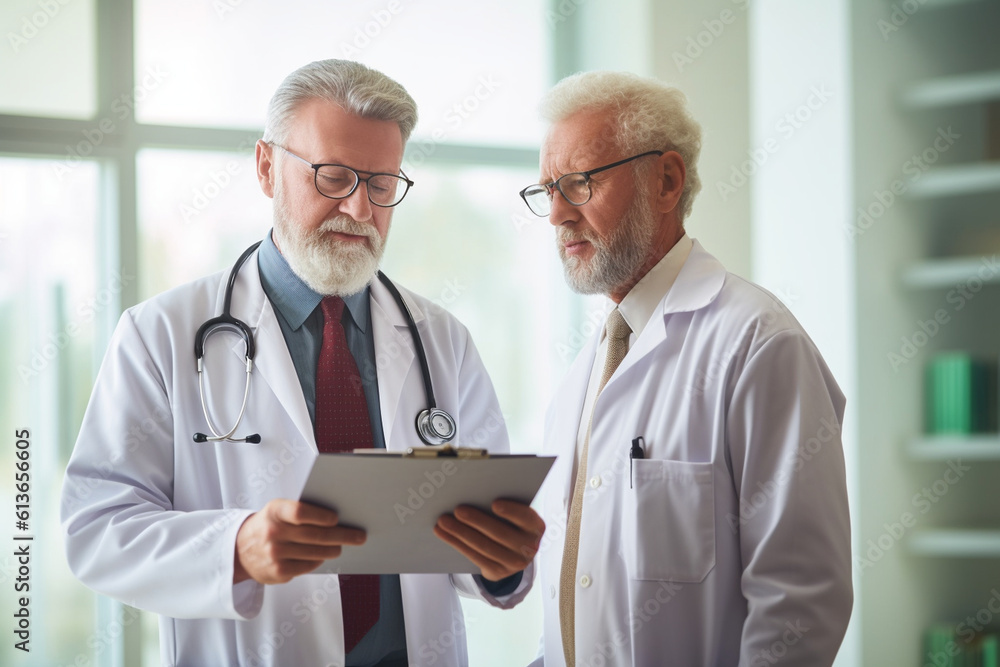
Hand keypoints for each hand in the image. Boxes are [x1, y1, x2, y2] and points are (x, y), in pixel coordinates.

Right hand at [233, 498, 365, 584]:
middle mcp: (273, 533)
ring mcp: (275, 554)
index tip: (336, 518)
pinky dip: (319, 561)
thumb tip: (336, 518)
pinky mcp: (278, 572)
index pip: (300, 512)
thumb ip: (299, 511)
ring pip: (315, 553)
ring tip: (342, 546)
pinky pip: (308, 566)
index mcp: (275, 511)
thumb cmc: (268, 525)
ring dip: (333, 549)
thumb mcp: (277, 511)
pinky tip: (323, 556)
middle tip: (359, 536)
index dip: (321, 516)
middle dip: (342, 536)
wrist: (239, 550)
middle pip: (316, 535)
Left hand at [434, 499, 544, 581]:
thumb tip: (474, 491)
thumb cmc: (510, 522)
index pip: (525, 517)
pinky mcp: (498, 572)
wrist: (513, 551)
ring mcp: (514, 563)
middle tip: (457, 509)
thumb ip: (504, 505)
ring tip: (443, 521)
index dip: (511, 511)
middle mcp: (529, 547)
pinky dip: (456, 543)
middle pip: (499, 533)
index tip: (494, 503)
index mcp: (536, 526)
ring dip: (460, 533)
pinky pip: (474, 557)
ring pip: (484, 547)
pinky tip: (443, 533)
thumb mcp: (515, 514)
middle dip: (476, 521)